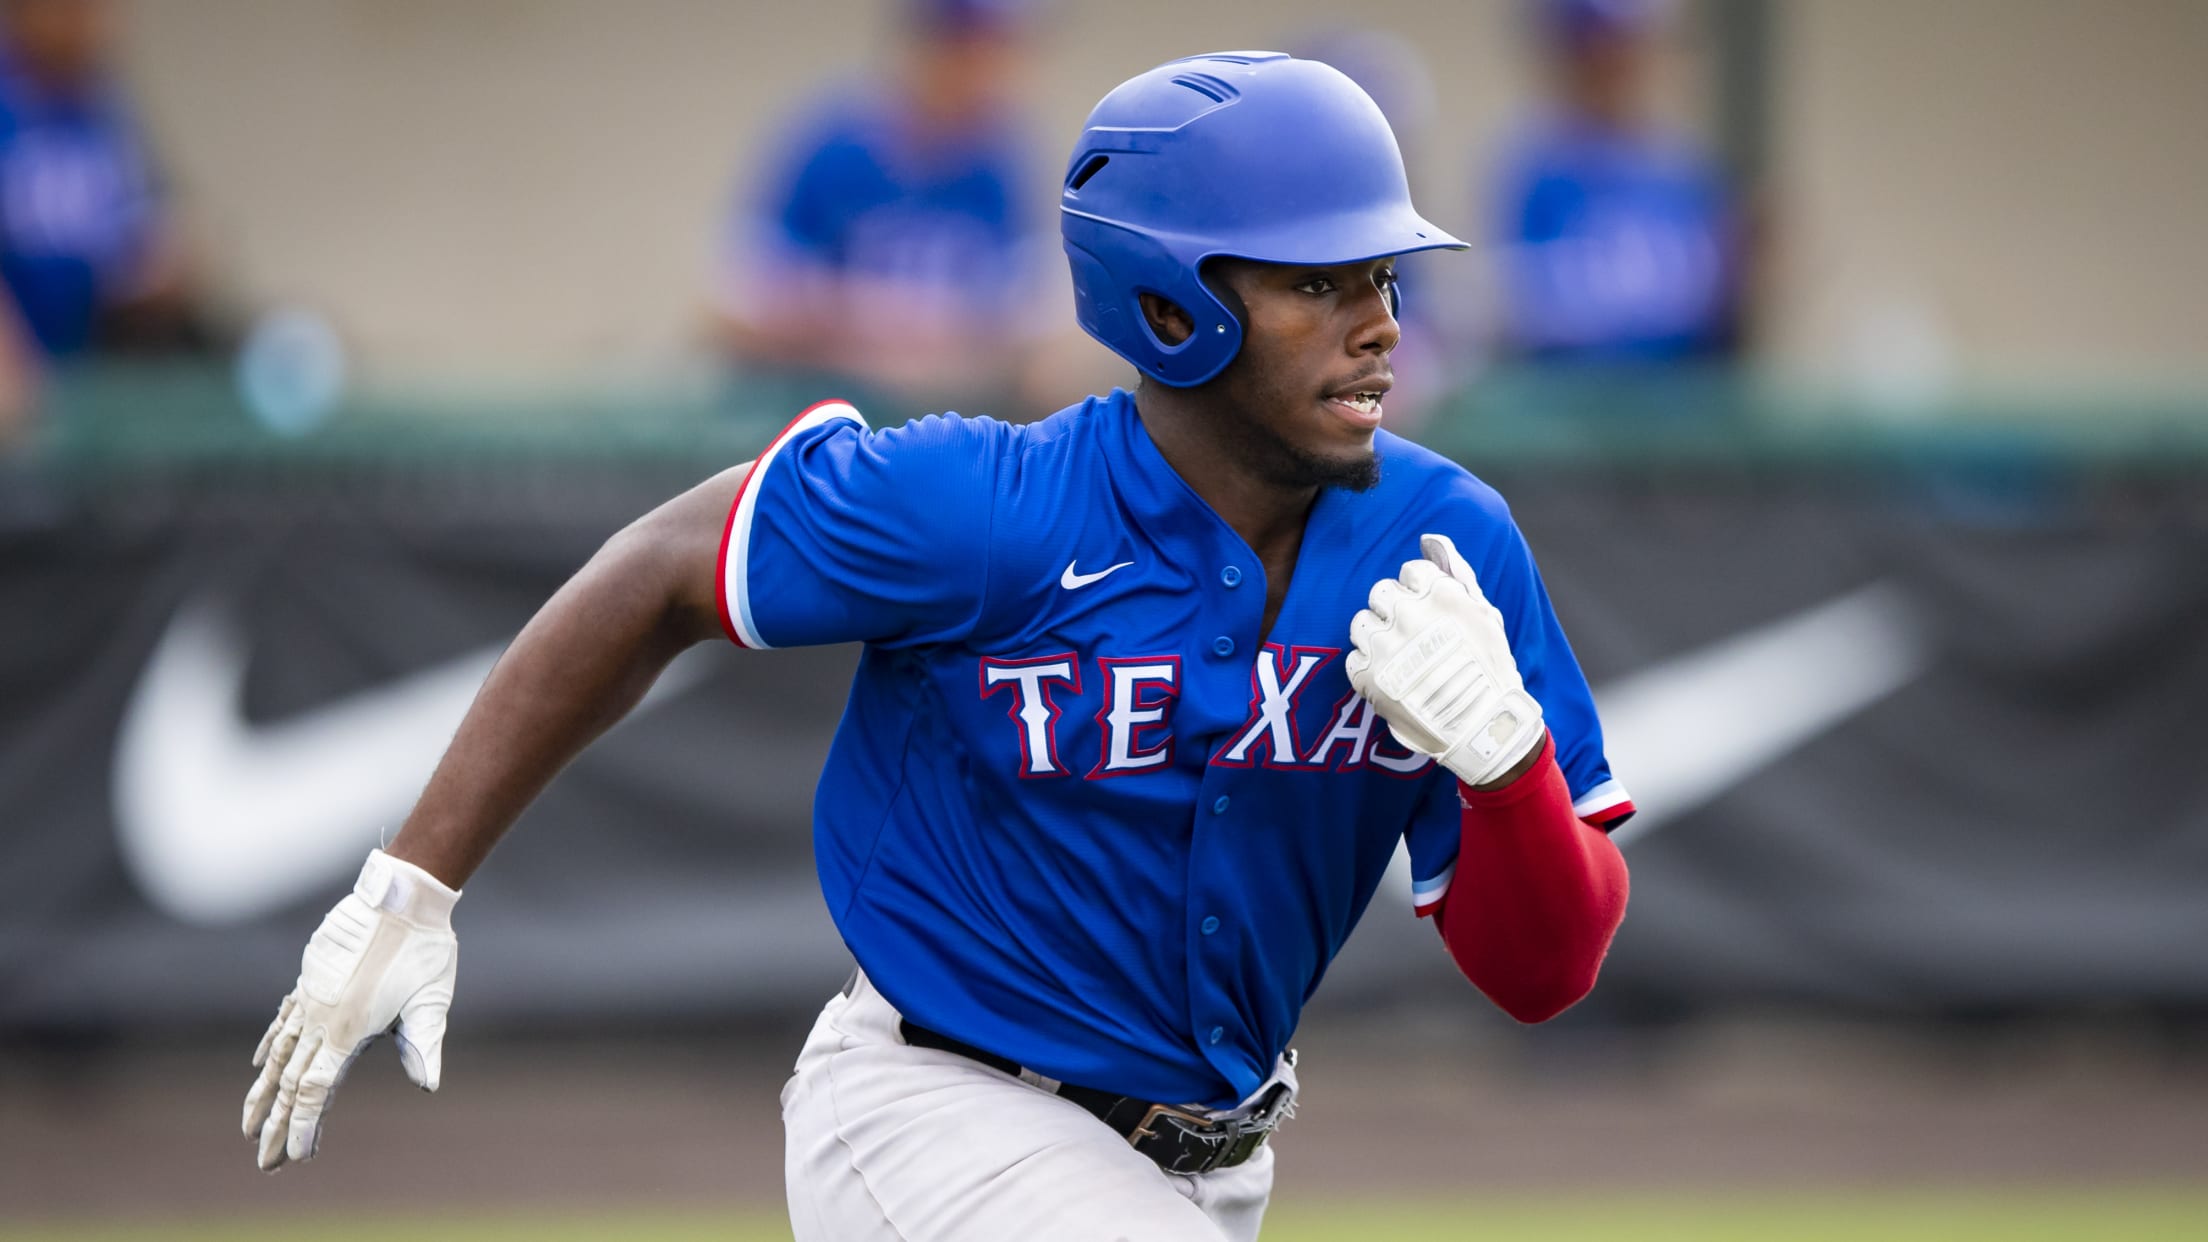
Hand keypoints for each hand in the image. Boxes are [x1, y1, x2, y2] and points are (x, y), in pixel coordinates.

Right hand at [242, 850, 459, 1170]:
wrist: (403, 896)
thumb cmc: (424, 949)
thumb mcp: (432, 999)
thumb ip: (424, 1043)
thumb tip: (428, 1085)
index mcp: (348, 1029)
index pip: (316, 1089)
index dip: (301, 1125)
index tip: (291, 1157)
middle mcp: (321, 1016)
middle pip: (290, 1081)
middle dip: (275, 1124)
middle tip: (263, 1163)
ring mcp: (311, 996)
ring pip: (278, 1053)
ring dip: (263, 1091)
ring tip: (247, 1124)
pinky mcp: (310, 978)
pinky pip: (283, 1020)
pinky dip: (269, 1045)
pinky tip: (259, 1062)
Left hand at [1345, 533, 1545, 787]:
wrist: (1482, 726)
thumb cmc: (1489, 667)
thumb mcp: (1484, 612)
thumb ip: (1456, 571)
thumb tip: (1430, 539)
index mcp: (1439, 593)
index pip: (1410, 571)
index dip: (1419, 592)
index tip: (1430, 613)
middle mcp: (1408, 614)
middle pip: (1381, 592)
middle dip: (1395, 610)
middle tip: (1413, 636)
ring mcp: (1385, 645)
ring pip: (1361, 622)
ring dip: (1376, 635)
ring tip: (1399, 657)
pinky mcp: (1367, 676)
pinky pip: (1354, 657)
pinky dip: (1368, 668)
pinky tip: (1392, 679)